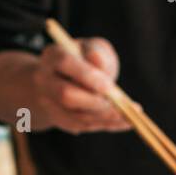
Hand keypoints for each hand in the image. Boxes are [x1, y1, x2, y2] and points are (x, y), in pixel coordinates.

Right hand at [0, 39, 130, 134]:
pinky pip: (83, 126)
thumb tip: (96, 59)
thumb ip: (96, 51)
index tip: (109, 86)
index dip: (87, 75)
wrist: (69, 76)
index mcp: (52, 56)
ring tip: (130, 116)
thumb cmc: (85, 58)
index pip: (65, 63)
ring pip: (76, 116)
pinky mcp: (60, 120)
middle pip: (66, 95)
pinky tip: (126, 123)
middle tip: (120, 105)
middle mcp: (45, 80)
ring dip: (105, 117)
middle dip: (95, 102)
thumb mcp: (93, 48)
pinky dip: (106, 125)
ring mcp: (50, 103)